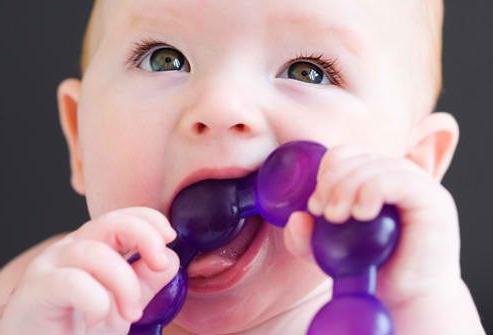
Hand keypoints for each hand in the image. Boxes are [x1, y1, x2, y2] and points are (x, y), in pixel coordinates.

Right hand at [0, 207, 178, 334]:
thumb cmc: (80, 328)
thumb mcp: (124, 304)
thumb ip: (146, 282)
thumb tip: (170, 260)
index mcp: (95, 246)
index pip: (124, 216)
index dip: (150, 220)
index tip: (171, 238)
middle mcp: (73, 248)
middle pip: (111, 222)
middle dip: (144, 237)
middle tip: (159, 264)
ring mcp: (52, 265)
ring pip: (96, 254)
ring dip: (124, 284)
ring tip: (131, 313)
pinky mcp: (36, 289)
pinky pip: (72, 282)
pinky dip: (95, 300)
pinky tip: (98, 317)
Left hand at [283, 144, 460, 305]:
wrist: (408, 299)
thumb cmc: (372, 270)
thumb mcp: (327, 253)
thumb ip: (306, 239)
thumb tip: (296, 218)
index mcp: (374, 176)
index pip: (345, 155)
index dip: (326, 173)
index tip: (315, 206)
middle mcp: (397, 174)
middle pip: (355, 157)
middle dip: (330, 182)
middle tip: (323, 214)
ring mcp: (418, 184)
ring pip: (373, 166)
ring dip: (346, 189)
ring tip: (337, 218)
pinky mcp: (433, 199)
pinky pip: (397, 180)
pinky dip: (372, 191)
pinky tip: (362, 214)